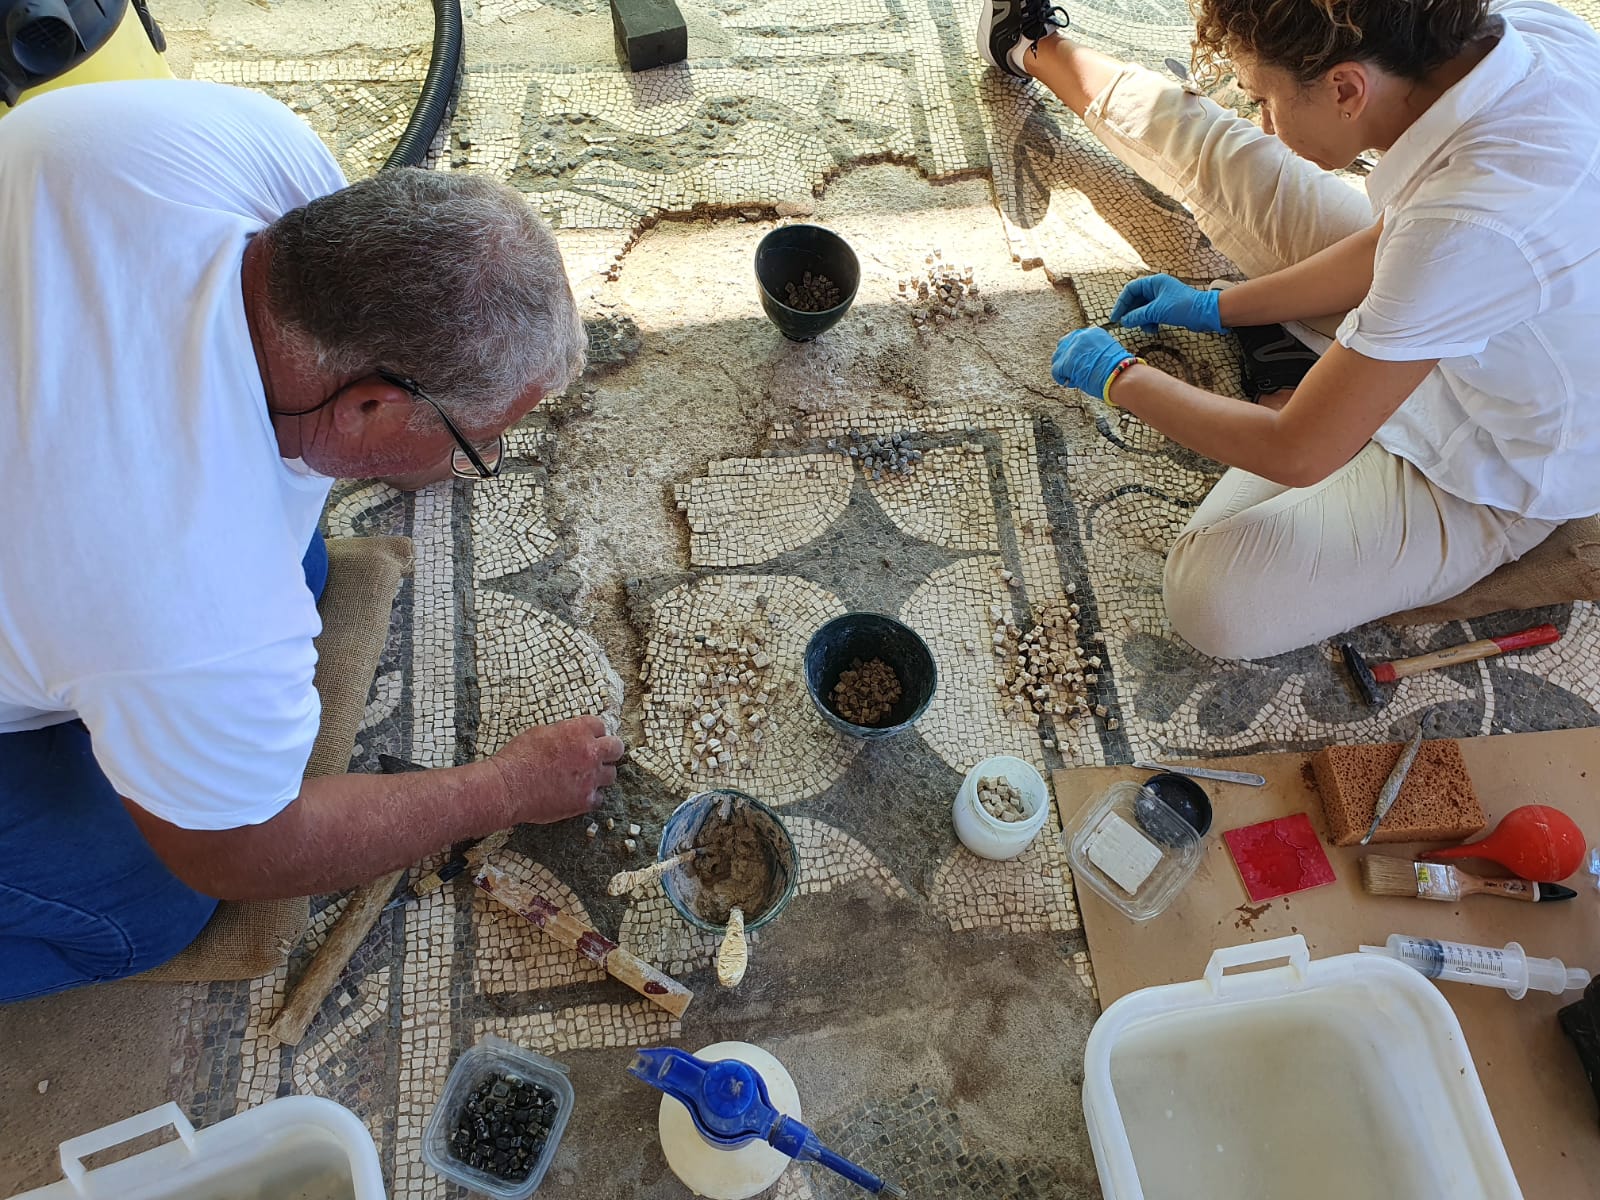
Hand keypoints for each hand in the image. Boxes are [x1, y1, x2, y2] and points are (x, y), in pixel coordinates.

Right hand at [489, 716, 623, 823]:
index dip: (593, 733)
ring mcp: (590, 778)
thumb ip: (563, 733)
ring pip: (611, 775)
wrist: (508, 787)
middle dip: (609, 751)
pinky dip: (590, 797)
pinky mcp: (585, 800)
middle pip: (616, 748)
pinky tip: (576, 795)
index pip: (600, 725)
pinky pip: (599, 798)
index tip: (589, 738)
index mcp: (578, 731)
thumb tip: (570, 738)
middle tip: (599, 756)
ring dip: (600, 775)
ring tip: (584, 778)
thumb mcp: (541, 733)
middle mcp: (590, 753)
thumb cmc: (518, 758)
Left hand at [1051, 327, 1136, 399]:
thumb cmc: (1119, 370)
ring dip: (1063, 368)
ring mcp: (1072, 348)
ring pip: (1057, 357)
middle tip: (1073, 370)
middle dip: (1066, 358)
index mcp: (1093, 332)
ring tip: (1074, 378)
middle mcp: (1081, 336)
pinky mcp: (1066, 361)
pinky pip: (1056, 370)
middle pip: (1063, 345)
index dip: (1075, 352)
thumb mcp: (1107, 352)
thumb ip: (1094, 352)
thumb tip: (1084, 361)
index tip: (1079, 361)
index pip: (1076, 338)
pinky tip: (1072, 383)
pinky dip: (1061, 378)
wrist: (1121, 376)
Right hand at [1110, 274, 1224, 334]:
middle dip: (1132, 314)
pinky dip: (1150, 322)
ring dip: (1142, 320)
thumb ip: (1138, 316)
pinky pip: (1152, 314)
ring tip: (1146, 328)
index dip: (1121, 303)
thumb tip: (1124, 321)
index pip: (1130, 290)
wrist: (1204, 313)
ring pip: (1143, 309)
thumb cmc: (1183, 306)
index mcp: (1154, 282)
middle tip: (1127, 325)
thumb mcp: (1157, 311)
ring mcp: (1162, 298)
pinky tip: (1154, 328)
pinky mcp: (1166, 308)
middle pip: (1136, 300)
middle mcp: (1156, 288)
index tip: (1116, 317)